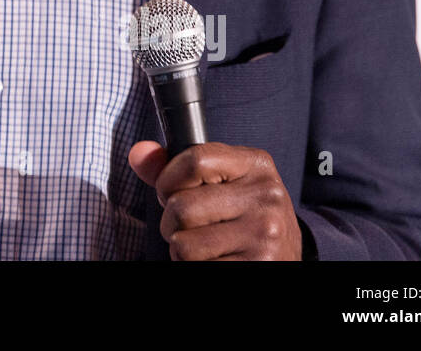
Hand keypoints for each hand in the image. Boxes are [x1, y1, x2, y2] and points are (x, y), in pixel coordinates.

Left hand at [128, 140, 301, 259]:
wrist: (283, 256)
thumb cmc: (240, 215)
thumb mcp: (219, 182)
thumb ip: (175, 168)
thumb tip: (137, 153)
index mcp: (256, 165)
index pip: (194, 159)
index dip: (168, 180)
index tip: (171, 192)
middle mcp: (267, 196)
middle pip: (182, 206)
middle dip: (172, 223)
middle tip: (191, 227)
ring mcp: (265, 234)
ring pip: (183, 244)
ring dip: (182, 250)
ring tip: (205, 246)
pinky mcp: (258, 265)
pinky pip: (196, 267)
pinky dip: (195, 267)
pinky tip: (217, 260)